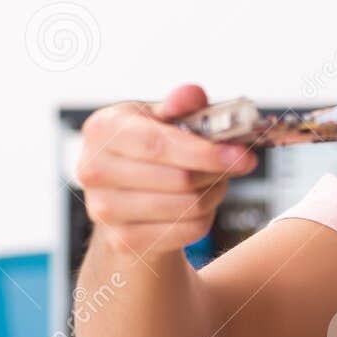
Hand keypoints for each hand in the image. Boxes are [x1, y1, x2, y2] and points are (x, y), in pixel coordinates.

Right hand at [76, 84, 258, 256]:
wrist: (123, 197)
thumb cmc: (146, 150)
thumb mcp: (160, 118)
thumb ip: (180, 104)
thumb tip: (193, 95)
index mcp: (102, 129)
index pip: (158, 145)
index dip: (205, 152)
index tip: (243, 156)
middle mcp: (94, 170)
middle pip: (179, 179)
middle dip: (217, 172)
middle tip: (236, 163)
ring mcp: (104, 210)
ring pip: (188, 207)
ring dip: (214, 193)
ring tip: (212, 181)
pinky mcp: (122, 241)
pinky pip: (187, 230)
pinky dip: (205, 217)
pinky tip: (197, 205)